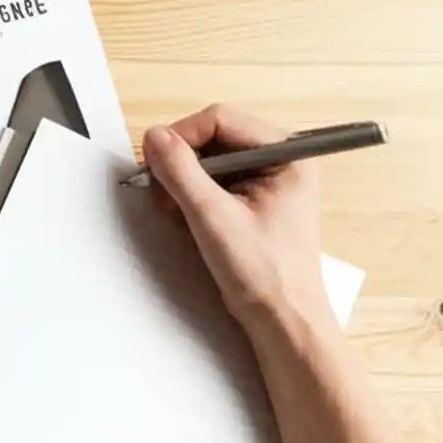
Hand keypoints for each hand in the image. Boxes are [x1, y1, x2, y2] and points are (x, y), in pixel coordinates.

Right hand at [141, 104, 333, 330]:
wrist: (284, 321)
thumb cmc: (267, 277)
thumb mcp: (214, 218)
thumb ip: (182, 173)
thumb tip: (155, 137)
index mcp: (288, 156)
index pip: (222, 120)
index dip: (182, 136)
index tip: (155, 159)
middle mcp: (282, 162)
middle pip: (215, 138)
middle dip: (183, 164)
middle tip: (163, 194)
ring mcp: (269, 182)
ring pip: (212, 162)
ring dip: (186, 184)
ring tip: (177, 213)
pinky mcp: (255, 202)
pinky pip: (216, 184)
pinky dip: (195, 199)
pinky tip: (189, 221)